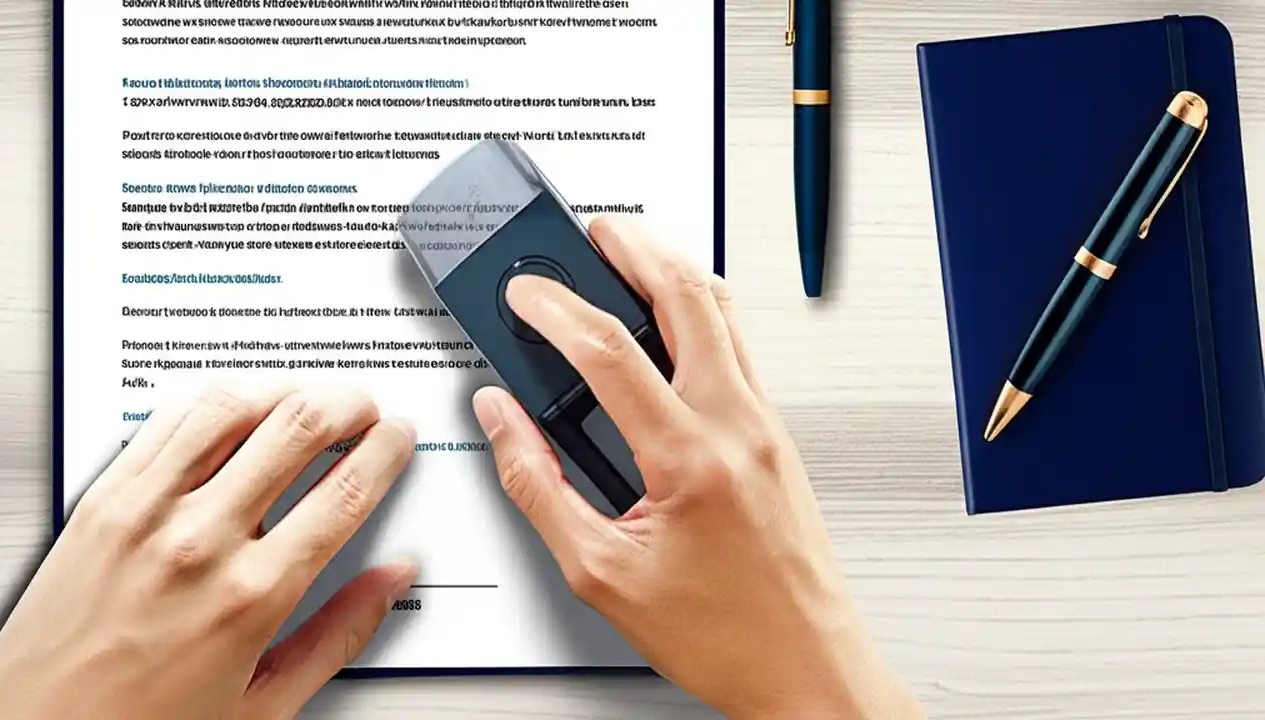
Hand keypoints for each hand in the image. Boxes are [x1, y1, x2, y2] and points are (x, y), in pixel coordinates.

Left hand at [0, 383, 416, 718]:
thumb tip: (390, 582)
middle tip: (364, 408)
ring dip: (285, 387)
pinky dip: (216, 399)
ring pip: (233, 404)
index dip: (386, 450)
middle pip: (297, 426)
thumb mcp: (265, 704)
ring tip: (306, 397)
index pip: (344, 490)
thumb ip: (339, 634)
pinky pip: (169, 419)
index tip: (396, 439)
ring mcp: (145, 512)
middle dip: (350, 403)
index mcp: (251, 596)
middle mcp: (199, 541)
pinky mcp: (102, 499)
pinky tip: (236, 409)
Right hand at [473, 217, 921, 719]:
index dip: (555, 308)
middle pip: (687, 297)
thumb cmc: (724, 635)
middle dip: (635, 247)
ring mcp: (766, 426)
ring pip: (723, 313)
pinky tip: (673, 322)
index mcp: (689, 458)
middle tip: (594, 230)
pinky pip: (740, 348)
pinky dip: (701, 313)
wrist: (808, 668)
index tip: (525, 292)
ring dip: (674, 271)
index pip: (608, 350)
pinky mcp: (778, 437)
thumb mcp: (601, 573)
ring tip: (631, 255)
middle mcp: (738, 426)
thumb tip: (502, 423)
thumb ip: (538, 486)